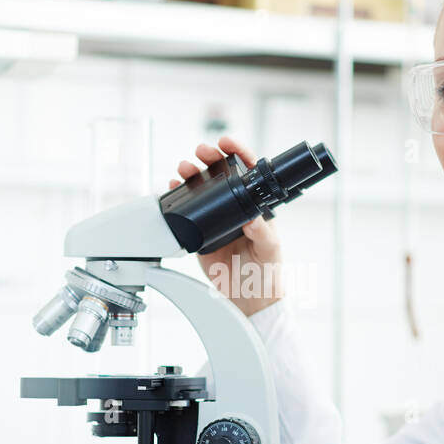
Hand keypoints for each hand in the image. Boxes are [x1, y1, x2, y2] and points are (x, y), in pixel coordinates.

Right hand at [167, 136, 284, 317]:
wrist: (248, 298)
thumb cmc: (266, 272)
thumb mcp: (270, 250)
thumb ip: (263, 234)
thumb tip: (253, 218)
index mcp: (256, 206)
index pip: (249, 172)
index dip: (239, 153)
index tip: (228, 144)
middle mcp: (236, 207)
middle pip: (221, 174)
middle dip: (210, 158)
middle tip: (202, 152)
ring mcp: (217, 218)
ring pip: (202, 187)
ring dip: (192, 173)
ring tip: (185, 168)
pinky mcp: (200, 231)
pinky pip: (188, 209)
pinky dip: (179, 195)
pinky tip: (174, 187)